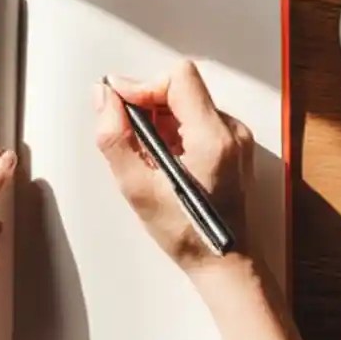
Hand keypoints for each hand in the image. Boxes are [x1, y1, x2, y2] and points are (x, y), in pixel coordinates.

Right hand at [93, 60, 254, 269]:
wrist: (224, 261)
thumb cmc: (188, 234)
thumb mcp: (137, 189)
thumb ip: (115, 138)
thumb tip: (104, 98)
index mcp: (213, 137)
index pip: (179, 78)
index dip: (143, 86)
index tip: (119, 104)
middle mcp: (231, 130)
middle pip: (182, 88)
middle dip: (149, 106)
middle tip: (132, 139)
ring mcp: (236, 137)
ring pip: (188, 103)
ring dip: (160, 120)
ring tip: (150, 157)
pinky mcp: (234, 145)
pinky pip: (197, 120)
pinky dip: (175, 132)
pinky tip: (166, 162)